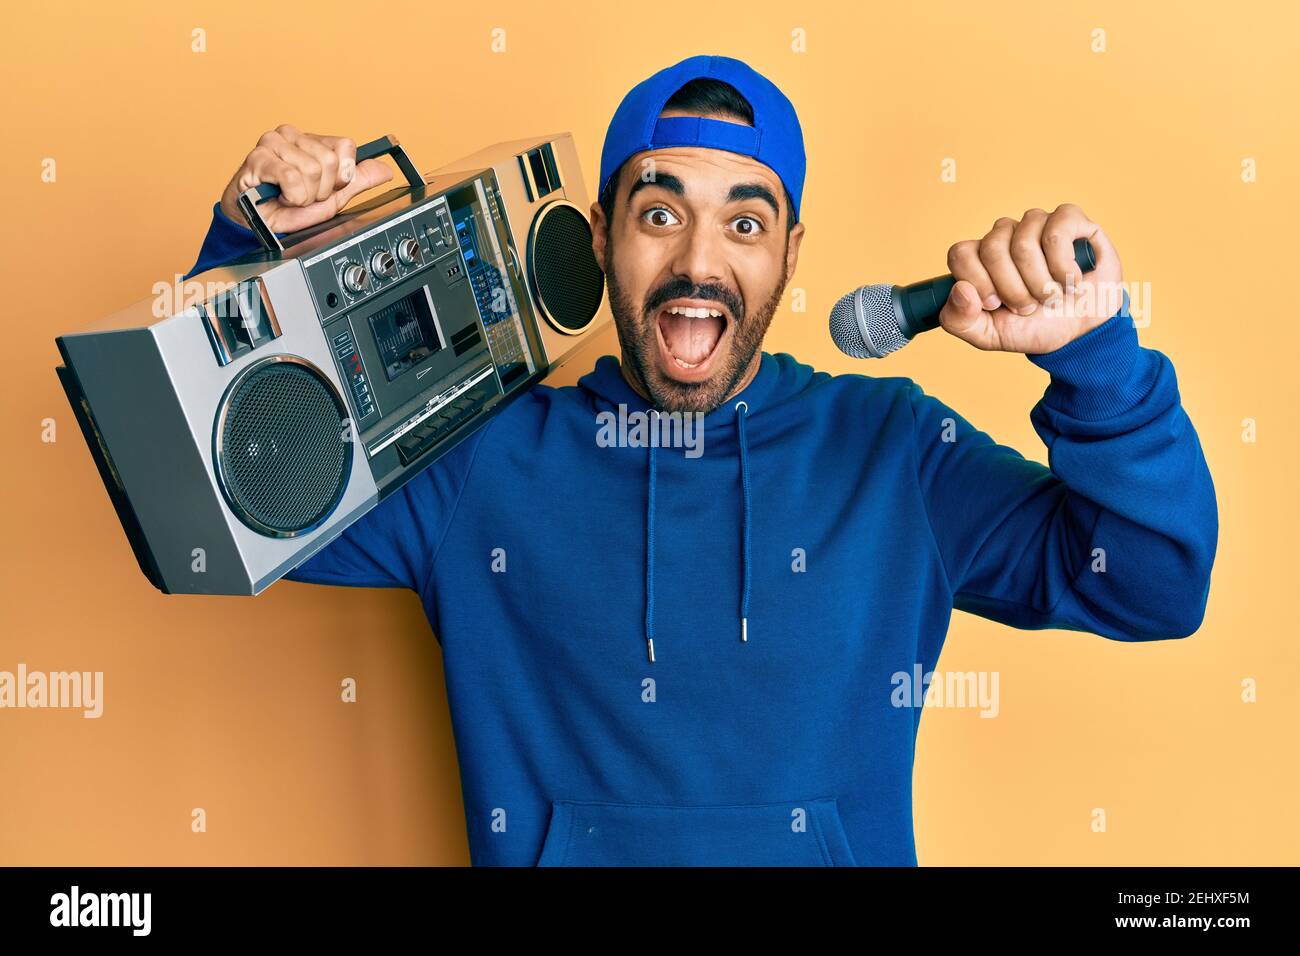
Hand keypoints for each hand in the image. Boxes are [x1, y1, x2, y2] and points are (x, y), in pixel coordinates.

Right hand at [218, 124, 393, 234]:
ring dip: (304, 195)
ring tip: (290, 196)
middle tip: (304, 195)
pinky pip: (292, 178)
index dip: (341, 176)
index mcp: (313, 141)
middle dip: (321, 189)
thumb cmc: (289, 206)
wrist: (258, 222)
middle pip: (330, 161)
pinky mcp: (258, 156)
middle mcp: (294, 135)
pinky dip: (291, 195)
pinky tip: (279, 195)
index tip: (327, 187)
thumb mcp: (333, 197)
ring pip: (312, 170)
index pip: (346, 146)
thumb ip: (359, 181)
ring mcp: (274, 142)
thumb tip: (386, 170)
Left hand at [939, 204, 1124, 353]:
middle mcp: (1004, 235)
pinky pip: (1055, 234)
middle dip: (1012, 289)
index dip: (977, 282)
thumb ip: (960, 320)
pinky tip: (1072, 280)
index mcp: (979, 258)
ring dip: (1041, 283)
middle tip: (1028, 306)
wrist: (1082, 330)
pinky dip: (1064, 267)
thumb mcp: (989, 335)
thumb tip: (960, 289)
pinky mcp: (1068, 219)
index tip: (995, 304)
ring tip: (1053, 296)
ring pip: (1024, 244)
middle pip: (992, 249)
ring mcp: (1035, 224)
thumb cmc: (1034, 327)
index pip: (960, 254)